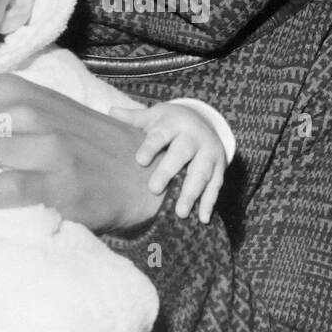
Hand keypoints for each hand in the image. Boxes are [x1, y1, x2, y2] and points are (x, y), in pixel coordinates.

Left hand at [111, 101, 226, 222]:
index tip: (140, 160)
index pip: (161, 135)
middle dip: (169, 171)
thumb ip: (134, 118)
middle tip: (154, 189)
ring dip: (191, 193)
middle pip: (182, 153)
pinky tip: (202, 219)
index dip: (151, 147)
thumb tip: (111, 111)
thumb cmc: (171, 122)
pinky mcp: (220, 166)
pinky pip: (215, 185)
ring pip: (201, 173)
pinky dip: (209, 202)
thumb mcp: (155, 116)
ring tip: (179, 213)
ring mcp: (209, 152)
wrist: (204, 119)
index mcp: (175, 123)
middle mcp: (194, 136)